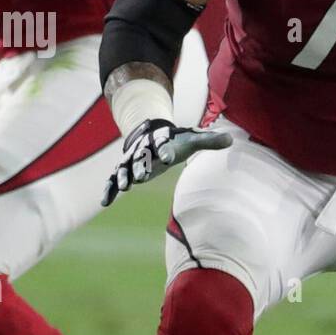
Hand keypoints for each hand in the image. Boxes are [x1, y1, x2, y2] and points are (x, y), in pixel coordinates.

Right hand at [102, 118, 231, 206]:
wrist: (151, 132)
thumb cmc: (176, 139)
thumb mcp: (192, 139)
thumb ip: (209, 141)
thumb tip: (230, 141)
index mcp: (161, 139)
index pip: (163, 143)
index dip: (165, 149)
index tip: (168, 157)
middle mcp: (144, 148)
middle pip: (141, 156)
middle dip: (141, 165)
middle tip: (141, 176)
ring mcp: (131, 159)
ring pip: (125, 167)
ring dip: (124, 176)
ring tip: (126, 187)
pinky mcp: (124, 169)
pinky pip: (113, 179)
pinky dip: (109, 189)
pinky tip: (104, 203)